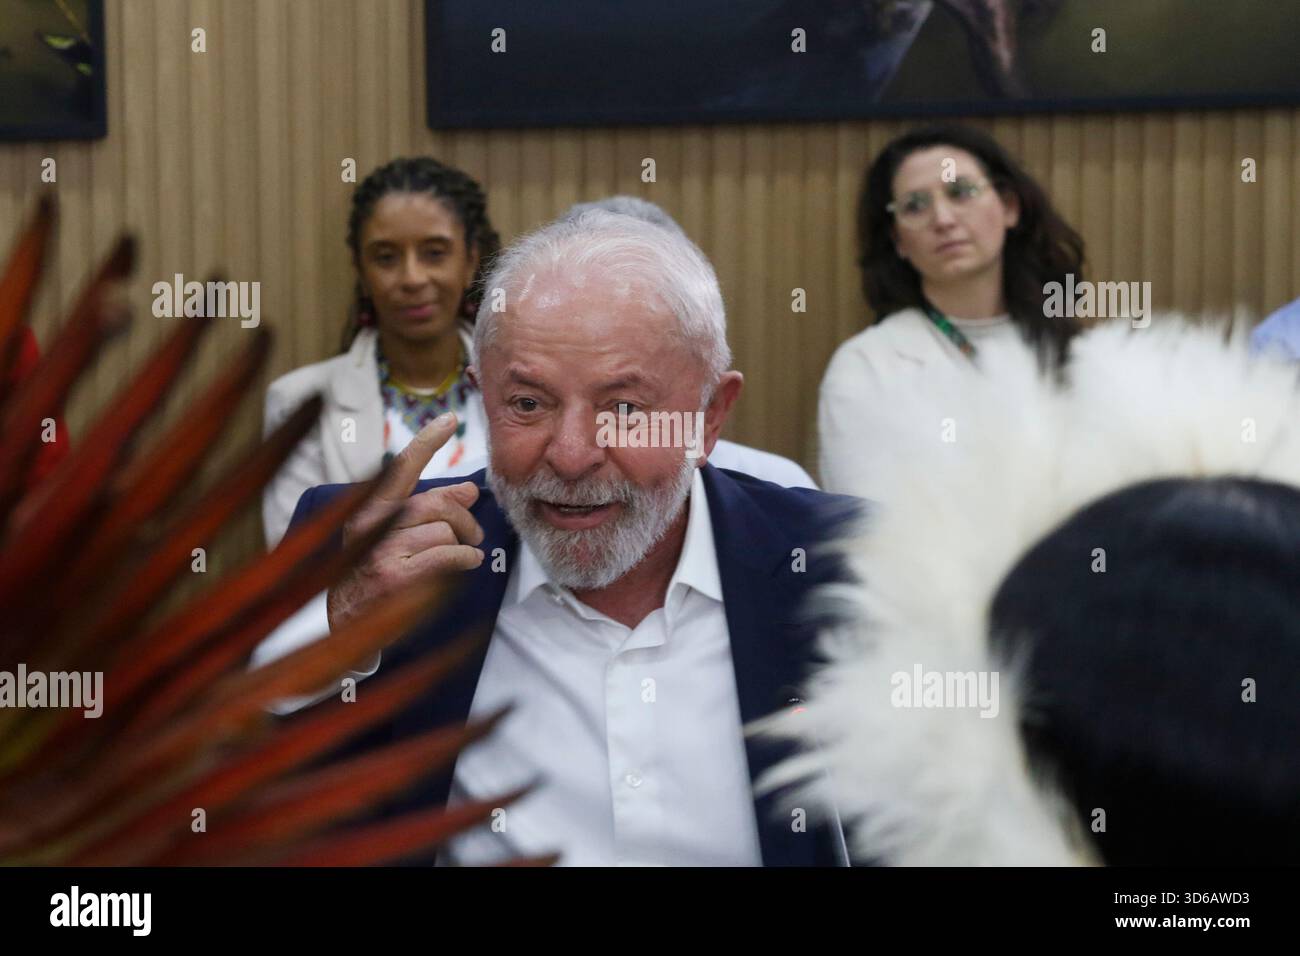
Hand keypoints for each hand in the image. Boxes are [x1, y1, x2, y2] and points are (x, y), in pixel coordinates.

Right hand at [326, 413, 485, 632]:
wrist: (345, 623)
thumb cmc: (374, 574)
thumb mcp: (394, 535)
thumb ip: (429, 509)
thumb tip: (470, 489)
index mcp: (369, 508)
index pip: (401, 467)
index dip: (427, 441)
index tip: (449, 420)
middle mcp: (371, 525)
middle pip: (437, 503)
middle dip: (464, 517)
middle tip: (472, 532)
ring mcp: (382, 551)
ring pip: (445, 531)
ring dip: (464, 543)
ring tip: (463, 554)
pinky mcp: (397, 577)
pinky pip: (448, 555)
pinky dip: (466, 558)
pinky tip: (467, 563)